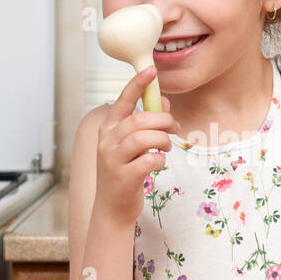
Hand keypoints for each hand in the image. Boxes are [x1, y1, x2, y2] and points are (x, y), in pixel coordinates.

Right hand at [94, 66, 178, 226]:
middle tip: (174, 126)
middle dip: (163, 119)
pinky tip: (158, 164)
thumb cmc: (124, 173)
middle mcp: (106, 142)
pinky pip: (149, 160)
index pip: (122, 100)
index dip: (137, 84)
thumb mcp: (132, 146)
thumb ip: (146, 123)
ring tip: (166, 146)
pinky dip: (159, 160)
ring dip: (163, 140)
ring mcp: (112, 160)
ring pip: (144, 138)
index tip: (151, 70)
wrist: (111, 209)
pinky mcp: (123, 177)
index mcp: (107, 129)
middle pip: (139, 119)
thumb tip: (164, 101)